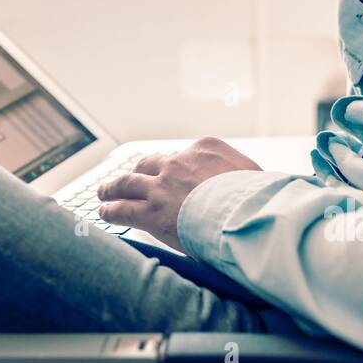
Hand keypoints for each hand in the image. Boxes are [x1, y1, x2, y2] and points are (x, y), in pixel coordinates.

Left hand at [96, 138, 261, 252]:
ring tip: (104, 191)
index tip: (172, 173)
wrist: (246, 214)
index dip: (175, 167)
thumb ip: (243, 173)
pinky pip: (123, 209)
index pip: (184, 155)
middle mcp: (179, 162)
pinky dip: (110, 209)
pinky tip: (104, 211)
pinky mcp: (151, 211)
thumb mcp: (255, 174)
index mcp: (205, 148)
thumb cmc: (258, 198)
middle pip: (151, 163)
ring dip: (113, 187)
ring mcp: (162, 186)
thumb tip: (252, 181)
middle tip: (133, 177)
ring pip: (128, 182)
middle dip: (140, 171)